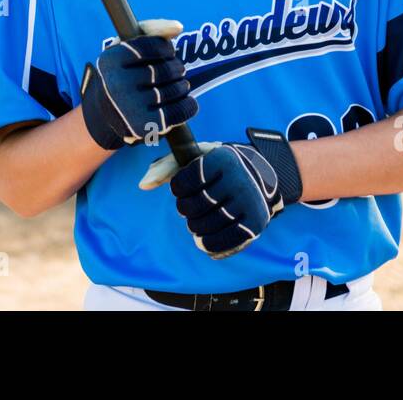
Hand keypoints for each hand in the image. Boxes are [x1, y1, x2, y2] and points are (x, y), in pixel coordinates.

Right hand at [80, 18, 197, 150]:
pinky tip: (183, 101)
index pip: (154, 46)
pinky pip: (181, 110)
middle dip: (176, 69)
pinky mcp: (143, 127)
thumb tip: (177, 27)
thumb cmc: (124, 72)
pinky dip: (189, 105)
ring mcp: (129, 108)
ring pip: (176, 90)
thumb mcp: (128, 46)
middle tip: (173, 72)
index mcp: (110, 60)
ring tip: (177, 87)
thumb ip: (153, 29)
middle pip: (167, 70)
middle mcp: (117, 84)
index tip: (167, 54)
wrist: (107, 113)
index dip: (167, 50)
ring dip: (183, 86)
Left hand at [140, 129, 304, 258]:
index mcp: (222, 159)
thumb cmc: (217, 168)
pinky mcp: (255, 224)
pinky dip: (208, 245)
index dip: (179, 189)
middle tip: (192, 207)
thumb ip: (166, 167)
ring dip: (195, 228)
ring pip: (205, 227)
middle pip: (193, 207)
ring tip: (199, 221)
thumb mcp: (195, 158)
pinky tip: (205, 239)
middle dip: (186, 210)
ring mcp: (248, 203)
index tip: (185, 188)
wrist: (259, 177)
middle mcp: (239, 179)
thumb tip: (143, 184)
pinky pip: (223, 242)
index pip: (183, 182)